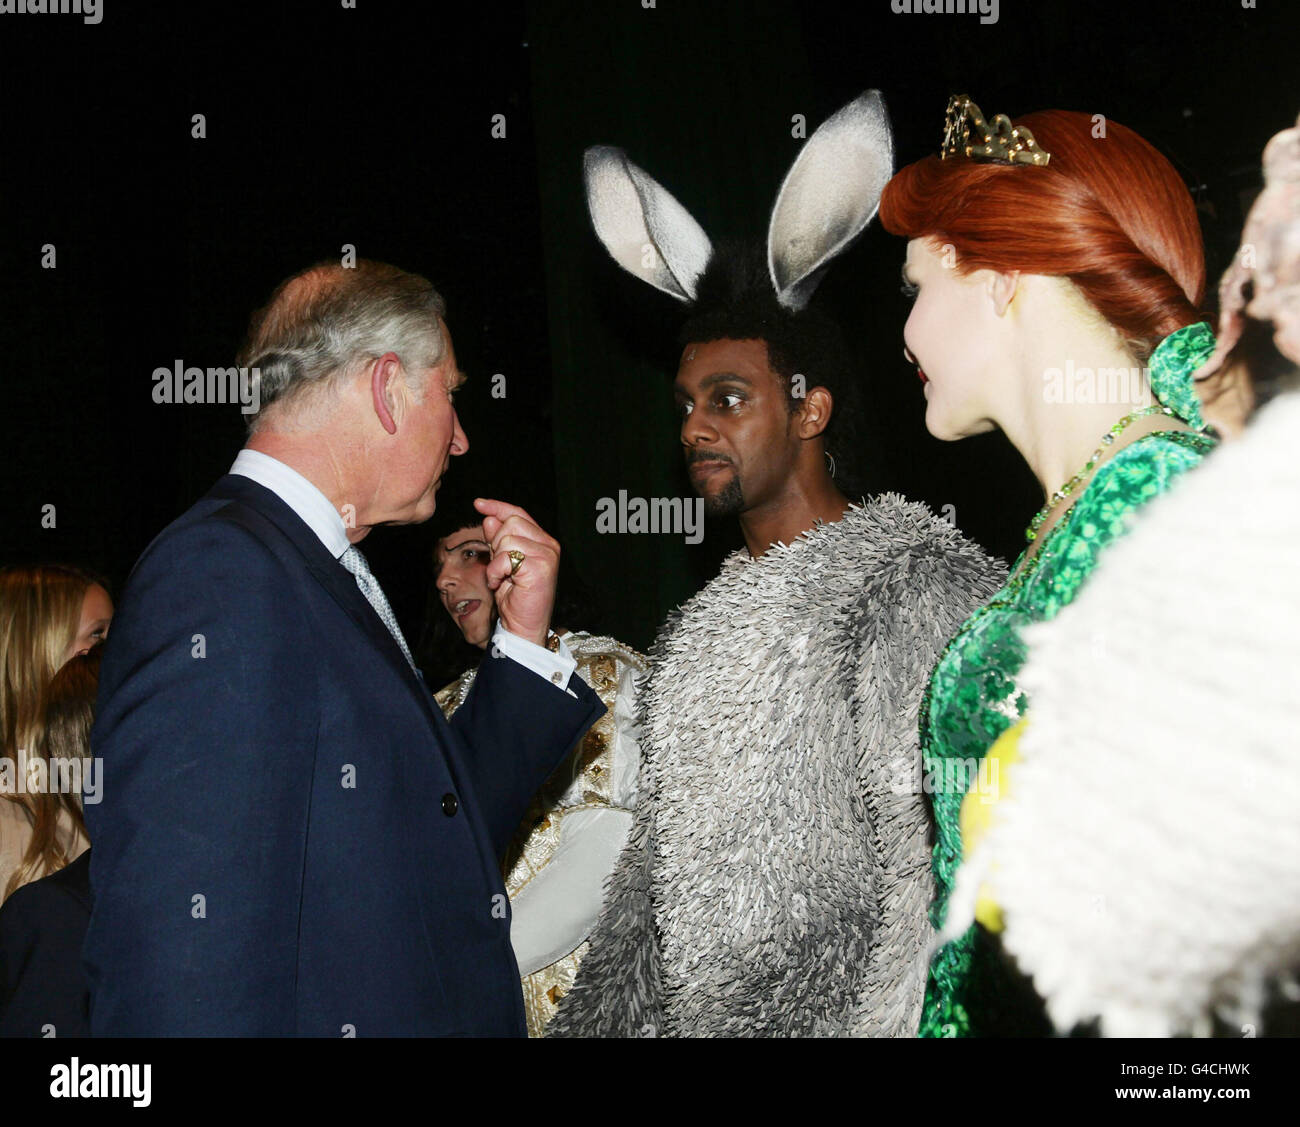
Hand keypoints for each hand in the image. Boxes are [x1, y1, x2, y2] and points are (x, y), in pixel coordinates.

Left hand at [474, 498, 557, 648]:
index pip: (518, 514)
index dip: (497, 507)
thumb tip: (490, 518)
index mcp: (542, 541)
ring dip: (496, 560)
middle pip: (511, 522)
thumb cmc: (515, 598)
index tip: (479, 503)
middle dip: (495, 543)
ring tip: (502, 578)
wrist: (524, 626)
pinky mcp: (540, 568)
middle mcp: (548, 545)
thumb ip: (499, 540)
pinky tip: (502, 584)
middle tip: (500, 567)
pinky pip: (505, 557)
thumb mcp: (502, 563)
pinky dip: (496, 571)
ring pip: (506, 538)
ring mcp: (546, 556)